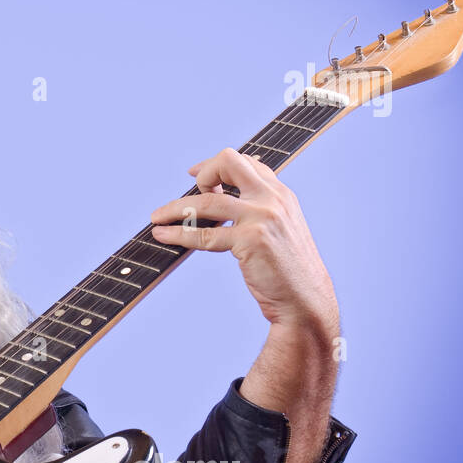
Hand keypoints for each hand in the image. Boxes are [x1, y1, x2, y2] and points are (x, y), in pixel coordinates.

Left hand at [148, 147, 338, 331]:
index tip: (196, 174)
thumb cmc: (288, 270)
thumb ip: (262, 208)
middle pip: (229, 162)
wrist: (305, 300)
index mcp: (281, 194)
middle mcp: (273, 199)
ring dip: (175, 208)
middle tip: (188, 192)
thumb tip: (228, 195)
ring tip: (157, 218)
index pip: (246, 162)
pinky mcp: (251, 240)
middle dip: (203, 173)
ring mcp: (262, 217)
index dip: (216, 165)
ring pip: (207, 200)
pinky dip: (178, 234)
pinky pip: (204, 234)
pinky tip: (163, 236)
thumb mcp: (282, 228)